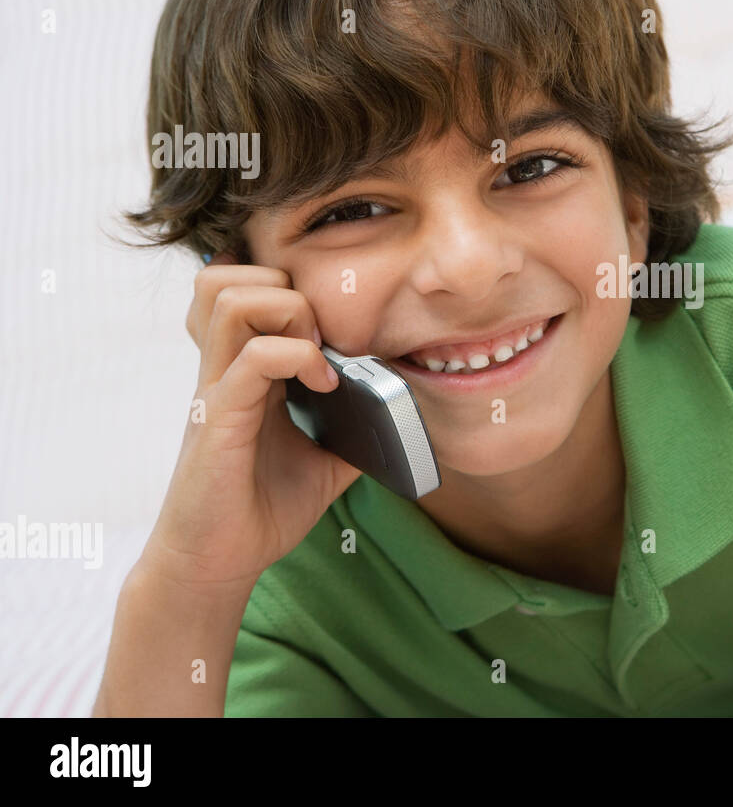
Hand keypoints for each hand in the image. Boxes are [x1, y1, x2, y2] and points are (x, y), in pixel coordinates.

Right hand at [138, 251, 361, 592]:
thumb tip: (411, 409)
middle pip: (226, 274)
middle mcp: (222, 367)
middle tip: (322, 332)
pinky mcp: (219, 418)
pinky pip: (253, 356)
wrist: (218, 562)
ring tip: (320, 352)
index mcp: (243, 367)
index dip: (290, 285)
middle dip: (285, 284)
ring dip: (289, 311)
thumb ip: (359, 425)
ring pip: (229, 297)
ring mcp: (216, 388)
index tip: (334, 327)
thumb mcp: (326, 457)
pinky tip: (325, 385)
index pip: (244, 284)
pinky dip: (299, 356)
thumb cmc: (262, 507)